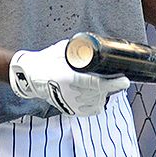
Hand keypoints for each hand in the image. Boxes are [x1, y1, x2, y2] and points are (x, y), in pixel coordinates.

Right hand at [9, 39, 130, 115]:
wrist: (29, 77)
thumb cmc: (46, 60)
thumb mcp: (62, 50)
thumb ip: (78, 50)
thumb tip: (96, 46)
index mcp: (68, 78)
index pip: (96, 84)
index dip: (113, 84)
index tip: (125, 80)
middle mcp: (69, 94)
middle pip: (100, 94)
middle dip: (112, 87)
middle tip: (120, 79)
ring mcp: (69, 104)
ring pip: (97, 103)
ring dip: (105, 95)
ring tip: (108, 85)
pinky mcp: (69, 110)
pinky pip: (90, 110)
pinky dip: (97, 104)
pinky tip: (99, 96)